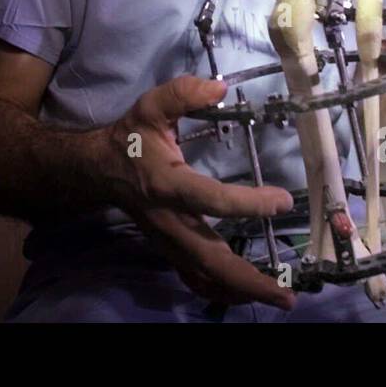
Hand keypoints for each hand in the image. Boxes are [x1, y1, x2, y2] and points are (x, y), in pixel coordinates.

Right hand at [101, 76, 296, 309]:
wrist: (99, 169)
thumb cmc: (130, 138)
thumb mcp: (151, 106)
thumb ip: (183, 93)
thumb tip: (220, 87)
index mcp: (168, 184)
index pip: (213, 200)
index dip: (250, 204)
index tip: (283, 200)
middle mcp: (170, 220)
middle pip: (211, 260)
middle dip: (249, 281)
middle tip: (286, 295)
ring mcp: (168, 240)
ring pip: (205, 277)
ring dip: (240, 292)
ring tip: (276, 299)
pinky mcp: (169, 248)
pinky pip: (195, 279)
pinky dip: (220, 291)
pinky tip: (246, 294)